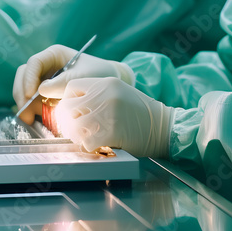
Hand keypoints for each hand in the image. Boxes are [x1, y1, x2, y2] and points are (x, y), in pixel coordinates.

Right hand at [12, 44, 133, 124]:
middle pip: (23, 76)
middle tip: (26, 112)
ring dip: (26, 104)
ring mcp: (45, 79)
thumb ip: (63, 83)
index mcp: (53, 55)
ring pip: (25, 89)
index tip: (30, 94)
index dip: (28, 78)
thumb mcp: (83, 77)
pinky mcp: (47, 93)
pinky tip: (38, 118)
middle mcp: (46, 66)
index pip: (33, 63)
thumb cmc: (98, 74)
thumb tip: (41, 90)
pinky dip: (33, 109)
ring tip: (33, 118)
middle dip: (22, 94)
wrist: (109, 84)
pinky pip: (34, 100)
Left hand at [56, 78, 172, 157]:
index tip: (72, 111)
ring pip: (74, 126)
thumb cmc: (142, 112)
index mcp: (106, 83)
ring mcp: (108, 114)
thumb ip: (98, 96)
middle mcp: (105, 96)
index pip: (71, 87)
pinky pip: (86, 142)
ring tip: (85, 138)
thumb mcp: (120, 93)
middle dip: (68, 121)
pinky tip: (95, 146)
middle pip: (68, 107)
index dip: (67, 100)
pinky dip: (88, 146)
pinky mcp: (111, 132)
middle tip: (74, 128)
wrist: (164, 127)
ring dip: (76, 135)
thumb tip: (73, 108)